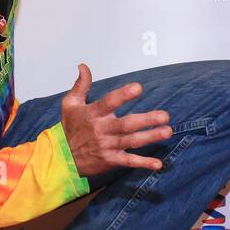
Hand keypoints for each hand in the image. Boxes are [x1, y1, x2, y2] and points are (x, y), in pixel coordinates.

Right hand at [59, 63, 172, 178]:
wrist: (62, 158)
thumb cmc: (70, 129)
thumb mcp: (70, 104)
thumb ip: (80, 85)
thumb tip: (83, 66)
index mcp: (93, 113)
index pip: (109, 102)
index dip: (123, 95)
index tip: (138, 88)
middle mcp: (102, 129)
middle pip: (127, 124)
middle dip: (146, 120)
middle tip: (165, 116)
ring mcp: (107, 146)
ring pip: (132, 141)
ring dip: (150, 137)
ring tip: (167, 131)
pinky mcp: (111, 160)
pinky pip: (129, 161)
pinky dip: (143, 163)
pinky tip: (158, 163)